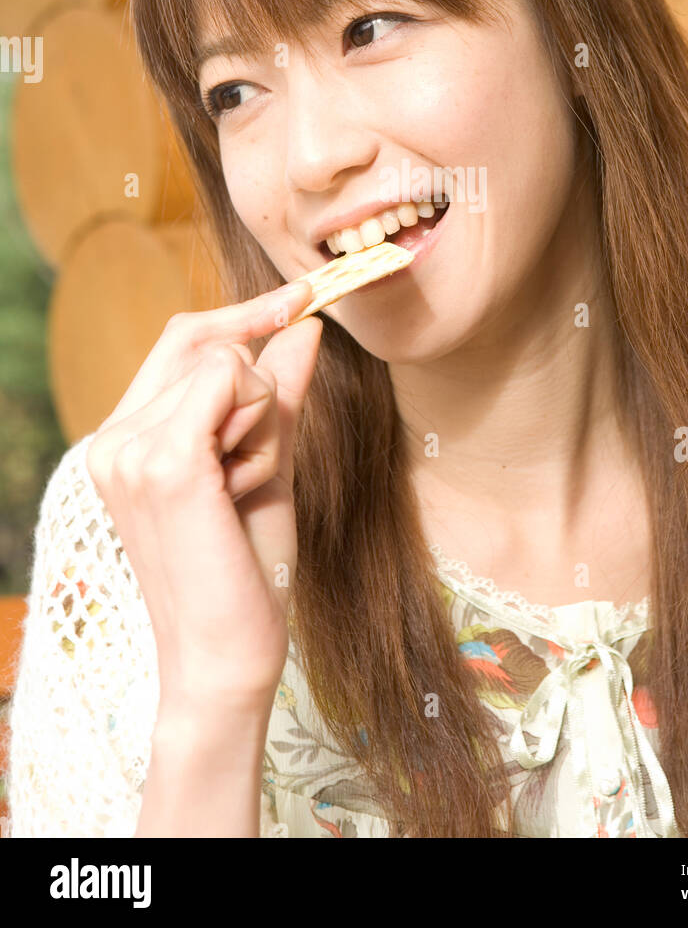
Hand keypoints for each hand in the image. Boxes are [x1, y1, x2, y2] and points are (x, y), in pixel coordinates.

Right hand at [86, 279, 322, 711]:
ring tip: (240, 494)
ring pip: (231, 364)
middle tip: (250, 474)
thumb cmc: (246, 572)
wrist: (229, 657)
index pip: (183, 338)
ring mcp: (130, 448)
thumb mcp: (268, 464)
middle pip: (213, 346)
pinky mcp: (163, 462)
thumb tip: (305, 326)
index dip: (243, 313)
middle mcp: (113, 438)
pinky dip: (261, 431)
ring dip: (263, 425)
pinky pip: (234, 385)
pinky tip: (242, 489)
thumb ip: (280, 395)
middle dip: (259, 397)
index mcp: (126, 439)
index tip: (302, 297)